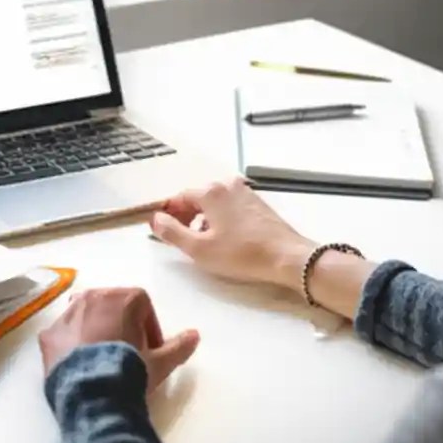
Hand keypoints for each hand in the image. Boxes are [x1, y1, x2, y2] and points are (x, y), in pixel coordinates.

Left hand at [39, 288, 199, 392]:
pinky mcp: (48, 334)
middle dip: (120, 324)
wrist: (91, 394)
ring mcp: (67, 314)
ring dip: (95, 330)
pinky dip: (72, 345)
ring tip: (101, 359)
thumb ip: (178, 346)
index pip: (142, 305)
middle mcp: (94, 297)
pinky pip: (64, 335)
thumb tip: (195, 335)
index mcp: (124, 298)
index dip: (148, 327)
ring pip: (85, 315)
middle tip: (126, 353)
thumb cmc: (130, 372)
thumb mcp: (160, 363)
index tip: (150, 349)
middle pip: (111, 305)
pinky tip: (79, 366)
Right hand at [150, 177, 316, 289]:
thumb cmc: (241, 254)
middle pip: (197, 198)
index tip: (161, 231)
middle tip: (181, 240)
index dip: (167, 214)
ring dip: (203, 219)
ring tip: (204, 242)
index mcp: (211, 191)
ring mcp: (246, 192)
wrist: (287, 257)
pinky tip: (225, 239)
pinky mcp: (258, 204)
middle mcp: (227, 185)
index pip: (179, 198)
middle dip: (185, 216)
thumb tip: (155, 219)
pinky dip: (221, 219)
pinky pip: (230, 207)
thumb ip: (172, 232)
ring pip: (214, 203)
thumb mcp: (199, 248)